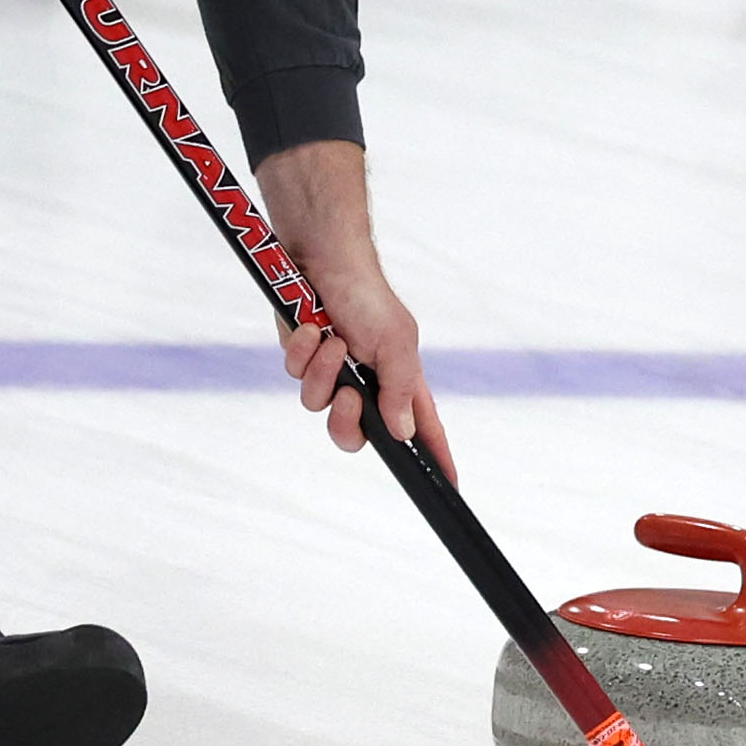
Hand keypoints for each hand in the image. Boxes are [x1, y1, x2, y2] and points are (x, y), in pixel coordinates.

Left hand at [257, 141, 457, 481]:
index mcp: (399, 381)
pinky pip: (296, 376)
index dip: (435, 459)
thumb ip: (400, 391)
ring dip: (322, 373)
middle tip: (348, 395)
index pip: (422, 430)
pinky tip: (311, 328)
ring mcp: (331, 372)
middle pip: (355, 434)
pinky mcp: (302, 358)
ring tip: (331, 339)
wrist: (321, 257)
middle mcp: (366, 382)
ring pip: (317, 406)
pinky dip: (302, 352)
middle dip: (346, 420)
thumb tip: (403, 435)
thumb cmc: (367, 293)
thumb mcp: (395, 341)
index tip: (449, 488)